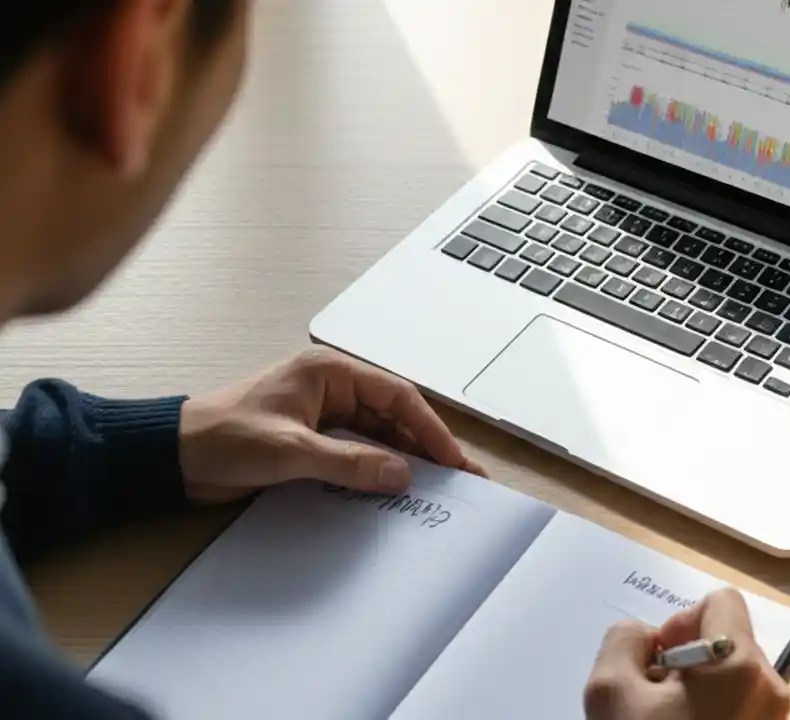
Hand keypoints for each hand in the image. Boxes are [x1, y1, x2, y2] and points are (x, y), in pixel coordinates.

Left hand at [179, 348, 485, 503]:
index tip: (452, 459)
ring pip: (379, 437)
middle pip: (394, 416)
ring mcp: (324, 416)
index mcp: (330, 372)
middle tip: (459, 477)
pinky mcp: (313, 442)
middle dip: (426, 446)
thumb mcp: (289, 450)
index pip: (397, 396)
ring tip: (436, 488)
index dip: (430, 428)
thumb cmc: (222, 437)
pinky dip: (377, 471)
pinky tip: (395, 492)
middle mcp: (332, 389)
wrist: (171, 457)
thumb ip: (348, 462)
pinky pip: (358, 454)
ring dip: (404, 461)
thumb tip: (400, 474)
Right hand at [584, 589, 789, 719]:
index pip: (721, 601)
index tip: (659, 657)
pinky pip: (743, 705)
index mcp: (739, 664)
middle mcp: (771, 687)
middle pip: (728, 638)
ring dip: (700, 686)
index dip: (681, 621)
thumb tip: (644, 638)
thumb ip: (622, 640)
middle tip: (656, 693)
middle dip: (689, 656)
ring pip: (734, 675)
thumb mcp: (609, 692)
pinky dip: (714, 710)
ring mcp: (775, 718)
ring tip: (668, 716)